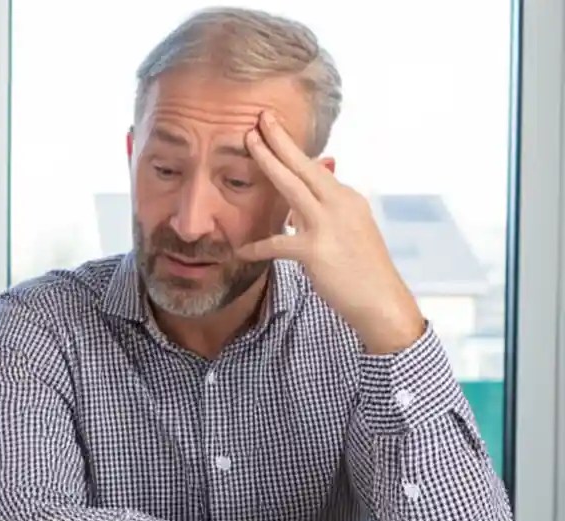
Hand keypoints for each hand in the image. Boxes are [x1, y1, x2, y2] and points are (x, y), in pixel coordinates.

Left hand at [235, 111, 425, 354]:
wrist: (381, 301)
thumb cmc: (362, 267)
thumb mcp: (349, 228)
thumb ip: (328, 207)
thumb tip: (317, 185)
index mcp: (346, 198)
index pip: (314, 168)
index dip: (292, 148)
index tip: (273, 127)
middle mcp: (340, 204)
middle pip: (304, 166)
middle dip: (280, 140)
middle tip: (259, 119)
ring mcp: (328, 225)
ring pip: (292, 187)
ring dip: (269, 163)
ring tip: (249, 145)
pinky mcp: (316, 251)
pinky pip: (277, 244)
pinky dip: (257, 248)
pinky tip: (241, 251)